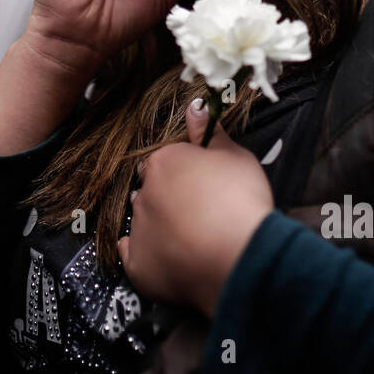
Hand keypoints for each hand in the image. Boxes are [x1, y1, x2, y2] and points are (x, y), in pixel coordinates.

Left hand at [118, 98, 273, 316]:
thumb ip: (210, 133)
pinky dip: (145, 255)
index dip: (180, 171)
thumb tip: (194, 108)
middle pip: (149, 189)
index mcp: (164, 162)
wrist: (240, 256)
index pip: (162, 160)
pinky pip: (133, 255)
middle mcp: (144, 192)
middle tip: (197, 210)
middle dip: (166, 197)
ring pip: (142, 221)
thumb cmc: (241, 201)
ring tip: (189, 236)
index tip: (198, 183)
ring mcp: (139, 229)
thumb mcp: (235, 156)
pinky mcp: (139, 265)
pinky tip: (162, 256)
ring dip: (158, 224)